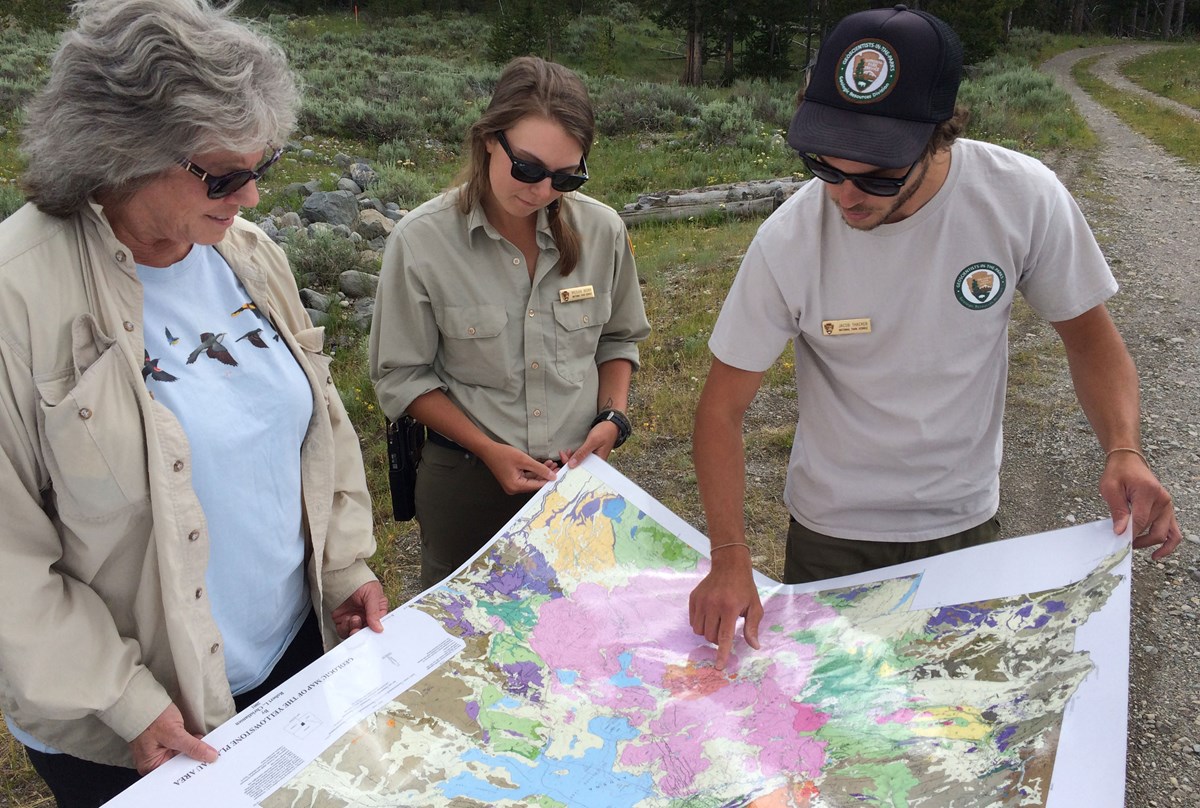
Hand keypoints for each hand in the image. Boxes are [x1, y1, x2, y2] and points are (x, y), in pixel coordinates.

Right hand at [130, 703, 218, 774]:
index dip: (191, 771)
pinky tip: (202, 742)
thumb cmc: (152, 718)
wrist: (144, 701)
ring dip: (195, 751)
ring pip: (182, 756)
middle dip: (195, 760)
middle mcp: (154, 762)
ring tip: (209, 750)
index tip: (208, 767)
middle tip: (212, 758)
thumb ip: (192, 746)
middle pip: (179, 766)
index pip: (174, 775)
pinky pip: (182, 747)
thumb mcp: (174, 733)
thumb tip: (210, 756)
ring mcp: (161, 752)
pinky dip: (192, 744)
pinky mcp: (167, 743)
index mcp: (150, 766)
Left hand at [332, 581, 387, 637]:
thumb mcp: (372, 594)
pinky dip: (344, 629)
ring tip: (354, 618)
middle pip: (366, 631)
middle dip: (363, 632)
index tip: (373, 631)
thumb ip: (374, 612)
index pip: (379, 624)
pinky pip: (343, 631)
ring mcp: (354, 619)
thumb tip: (379, 628)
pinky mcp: (342, 621)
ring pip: (355, 633)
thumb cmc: (361, 582)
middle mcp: (366, 616)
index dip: (376, 629)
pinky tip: (346, 619)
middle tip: (361, 629)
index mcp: (377, 610)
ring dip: (354, 629)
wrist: (342, 577)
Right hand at [479, 443, 556, 493]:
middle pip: (534, 483)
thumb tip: (552, 476)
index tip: (559, 475)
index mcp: (515, 486)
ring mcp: (512, 485)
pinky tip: (543, 464)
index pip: (536, 485)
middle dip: (546, 475)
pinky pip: (526, 477)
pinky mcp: (512, 480)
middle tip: (557, 468)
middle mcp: (513, 489)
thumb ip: (539, 468)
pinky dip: (534, 471)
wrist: (488, 450)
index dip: (548, 480)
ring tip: (552, 464)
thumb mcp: (524, 460)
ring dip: (541, 472)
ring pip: (531, 479)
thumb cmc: (503, 454)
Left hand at [560, 420, 618, 467]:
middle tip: (562, 454)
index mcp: (599, 463)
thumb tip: (572, 464)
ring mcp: (593, 458)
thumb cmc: (605, 432)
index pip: (584, 470)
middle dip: (570, 462)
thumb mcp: (592, 442)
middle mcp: (596, 462)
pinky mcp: (591, 453)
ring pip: (580, 461)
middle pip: (581, 467)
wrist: (611, 424)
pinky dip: (575, 454)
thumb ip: (582, 453)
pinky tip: (569, 452)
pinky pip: (581, 457)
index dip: (573, 469)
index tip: (564, 464)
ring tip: (564, 452)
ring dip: (571, 458)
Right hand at [688, 552, 762, 670]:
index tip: (719, 667)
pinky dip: (701, 623)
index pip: (724, 637)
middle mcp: (713, 605)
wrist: (729, 565)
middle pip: (710, 637)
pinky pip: (693, 621)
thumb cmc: (744, 588)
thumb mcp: (754, 606)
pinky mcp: (693, 598)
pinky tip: (709, 615)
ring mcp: (701, 601)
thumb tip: (754, 646)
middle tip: (725, 627)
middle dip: (717, 639)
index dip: (722, 654)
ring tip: (717, 621)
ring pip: (699, 631)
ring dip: (708, 632)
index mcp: (729, 608)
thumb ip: (752, 627)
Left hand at [1100, 452, 1181, 559]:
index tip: (1119, 542)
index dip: (1130, 534)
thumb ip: (1117, 510)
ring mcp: (1167, 505)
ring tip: (1133, 546)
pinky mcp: (1167, 509)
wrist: (1128, 461)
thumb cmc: (1118, 473)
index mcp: (1148, 492)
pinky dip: (1168, 544)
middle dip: (1138, 540)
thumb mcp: (1110, 488)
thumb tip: (1121, 531)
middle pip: (1154, 529)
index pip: (1141, 520)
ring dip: (1149, 543)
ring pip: (1164, 533)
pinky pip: (1173, 532)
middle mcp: (1162, 500)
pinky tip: (1157, 554)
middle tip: (1121, 543)